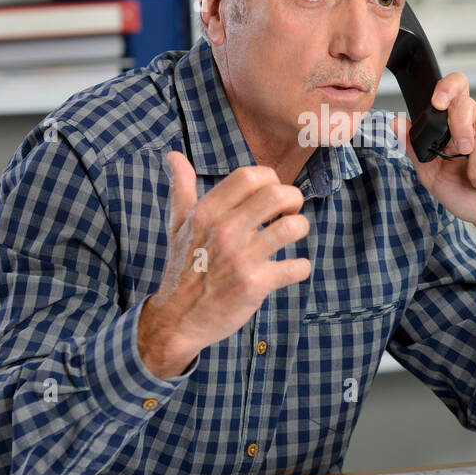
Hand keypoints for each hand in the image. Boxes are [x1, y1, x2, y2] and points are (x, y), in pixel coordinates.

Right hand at [138, 154, 311, 379]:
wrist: (177, 319)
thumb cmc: (182, 268)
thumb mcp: (178, 225)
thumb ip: (181, 188)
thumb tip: (174, 155)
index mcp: (206, 212)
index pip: (250, 176)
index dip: (270, 179)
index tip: (271, 193)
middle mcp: (224, 231)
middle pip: (277, 195)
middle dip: (293, 200)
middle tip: (289, 212)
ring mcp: (240, 259)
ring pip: (293, 227)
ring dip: (301, 229)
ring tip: (292, 236)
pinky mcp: (254, 286)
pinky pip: (296, 267)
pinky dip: (300, 267)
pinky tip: (291, 269)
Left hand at [390, 73, 475, 273]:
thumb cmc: (467, 196)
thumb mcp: (432, 176)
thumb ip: (415, 149)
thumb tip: (397, 123)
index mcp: (459, 125)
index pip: (457, 89)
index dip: (448, 88)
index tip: (438, 103)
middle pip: (468, 104)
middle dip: (460, 131)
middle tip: (461, 153)